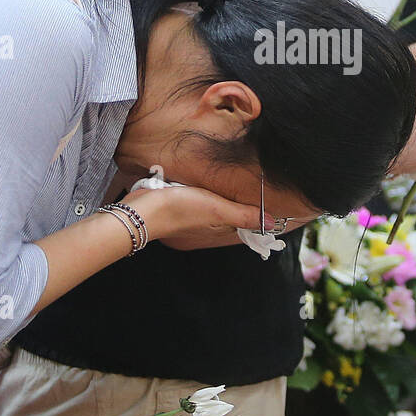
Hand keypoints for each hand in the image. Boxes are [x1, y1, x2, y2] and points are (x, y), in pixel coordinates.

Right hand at [127, 185, 264, 251]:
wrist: (142, 209)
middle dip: (230, 202)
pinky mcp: (175, 209)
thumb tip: (273, 224)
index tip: (257, 197)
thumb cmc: (181, 210)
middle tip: (238, 187)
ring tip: (214, 184)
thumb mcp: (218, 210)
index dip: (250, 211)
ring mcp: (189, 221)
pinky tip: (194, 185)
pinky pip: (192, 201)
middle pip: (225, 215)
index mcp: (217, 230)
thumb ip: (244, 215)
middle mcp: (205, 229)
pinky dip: (195, 193)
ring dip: (212, 196)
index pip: (241, 222)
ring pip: (208, 207)